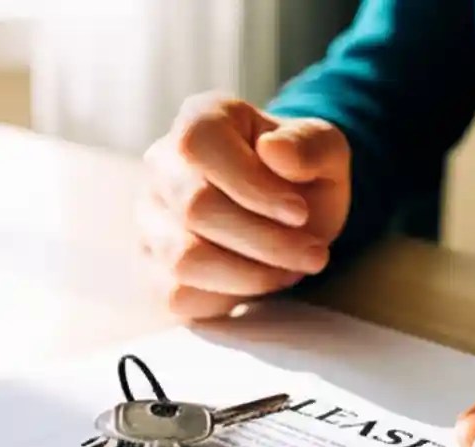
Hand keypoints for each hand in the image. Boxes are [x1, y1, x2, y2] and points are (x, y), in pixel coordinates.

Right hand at [137, 92, 350, 318]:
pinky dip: (230, 297)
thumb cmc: (300, 179)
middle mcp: (161, 166)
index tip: (300, 213)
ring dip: (251, 275)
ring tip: (292, 270)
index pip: (200, 146)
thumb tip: (275, 151)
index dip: (251, 186)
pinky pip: (180, 295)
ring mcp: (149, 221)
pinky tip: (259, 282)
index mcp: (200, 120)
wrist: (288, 218)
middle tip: (313, 254)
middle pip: (196, 208)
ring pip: (185, 259)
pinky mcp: (151, 270)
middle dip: (266, 241)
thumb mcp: (325, 152)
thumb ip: (310, 145)